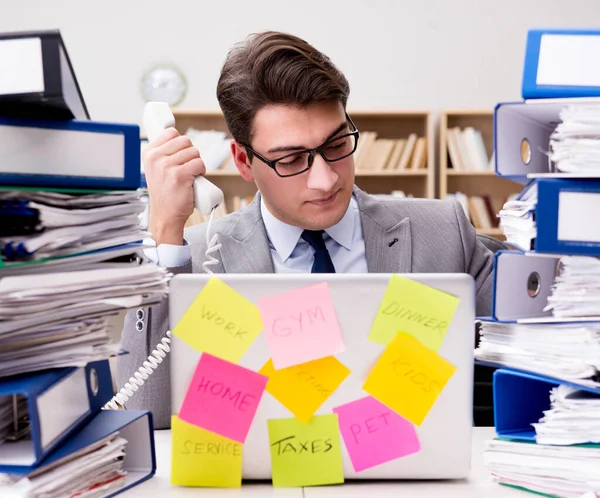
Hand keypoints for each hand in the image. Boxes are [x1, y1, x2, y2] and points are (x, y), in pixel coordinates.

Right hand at [143, 127, 205, 244]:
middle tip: (186, 168)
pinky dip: (202, 172)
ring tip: (190, 175)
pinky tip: (194, 180)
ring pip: (194, 152)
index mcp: (148, 153)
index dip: (181, 143)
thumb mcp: (156, 168)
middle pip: (185, 141)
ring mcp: (166, 166)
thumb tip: (177, 135)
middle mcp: (155, 158)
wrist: (165, 215)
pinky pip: (199, 163)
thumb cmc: (165, 192)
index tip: (180, 155)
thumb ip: (163, 152)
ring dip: (197, 163)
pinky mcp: (179, 175)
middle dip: (191, 154)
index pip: (171, 132)